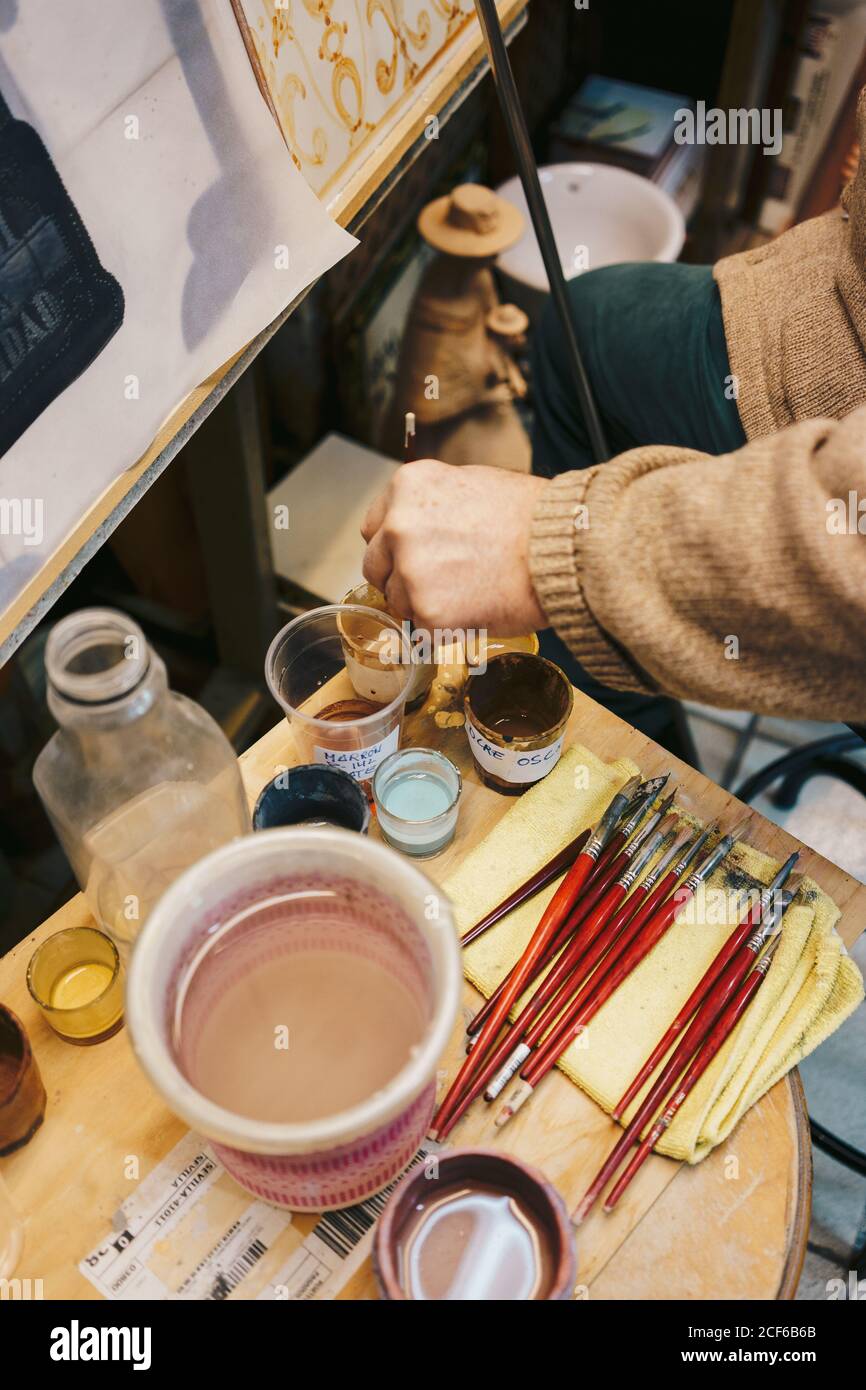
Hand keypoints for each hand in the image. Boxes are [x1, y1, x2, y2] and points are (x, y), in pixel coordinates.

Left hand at [361, 459, 548, 634]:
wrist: (562, 548)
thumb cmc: (529, 516)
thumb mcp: (469, 484)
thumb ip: (430, 506)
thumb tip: (415, 526)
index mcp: (407, 487)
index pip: (373, 528)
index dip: (394, 546)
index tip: (413, 555)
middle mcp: (399, 527)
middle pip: (375, 566)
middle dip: (400, 576)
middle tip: (440, 580)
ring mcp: (411, 571)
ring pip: (397, 600)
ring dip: (423, 603)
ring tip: (467, 592)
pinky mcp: (428, 611)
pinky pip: (421, 628)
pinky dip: (443, 627)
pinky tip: (473, 608)